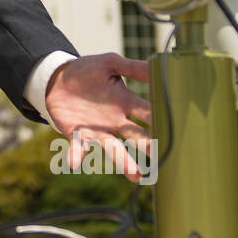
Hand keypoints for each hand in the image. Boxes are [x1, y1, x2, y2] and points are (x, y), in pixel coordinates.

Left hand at [44, 53, 151, 183]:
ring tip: (135, 174)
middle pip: (137, 137)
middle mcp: (116, 121)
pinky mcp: (77, 134)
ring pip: (113, 148)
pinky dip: (76, 155)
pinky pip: (77, 146)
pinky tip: (75, 163)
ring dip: (123, 161)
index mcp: (127, 103)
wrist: (57, 79)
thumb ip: (132, 67)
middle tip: (162, 161)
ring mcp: (97, 130)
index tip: (180, 132)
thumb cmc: (87, 71)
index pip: (149, 114)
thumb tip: (157, 66)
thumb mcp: (110, 63)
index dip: (162, 120)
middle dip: (149, 148)